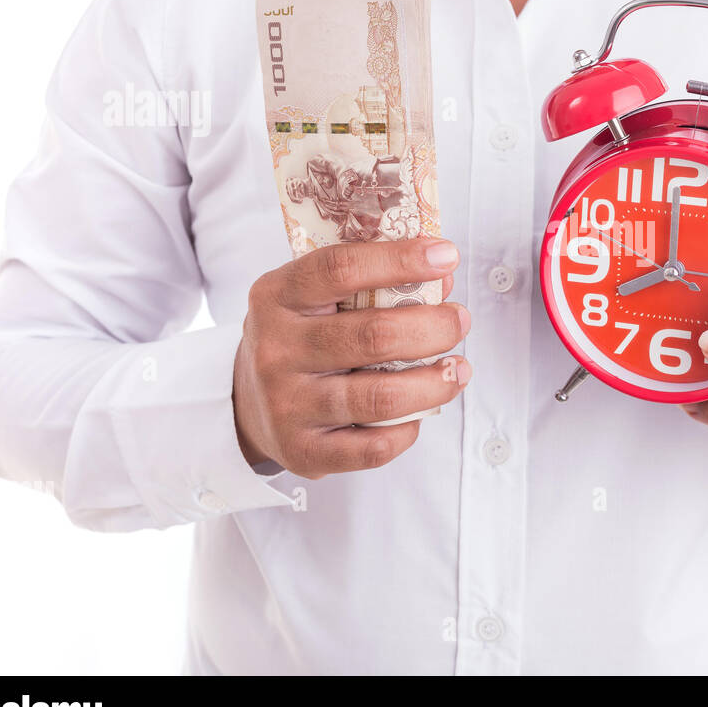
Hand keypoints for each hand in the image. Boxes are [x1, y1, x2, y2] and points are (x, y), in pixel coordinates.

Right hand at [233, 238, 470, 477]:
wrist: (248, 402)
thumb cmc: (300, 339)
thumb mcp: (317, 298)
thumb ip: (373, 282)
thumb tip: (440, 279)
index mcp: (277, 297)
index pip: (341, 269)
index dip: (400, 260)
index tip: (445, 256)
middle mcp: (276, 350)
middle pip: (374, 336)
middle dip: (433, 327)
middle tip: (459, 321)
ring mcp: (287, 404)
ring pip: (382, 397)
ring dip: (435, 382)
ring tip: (458, 370)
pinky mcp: (303, 450)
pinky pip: (374, 447)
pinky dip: (408, 429)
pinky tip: (419, 412)